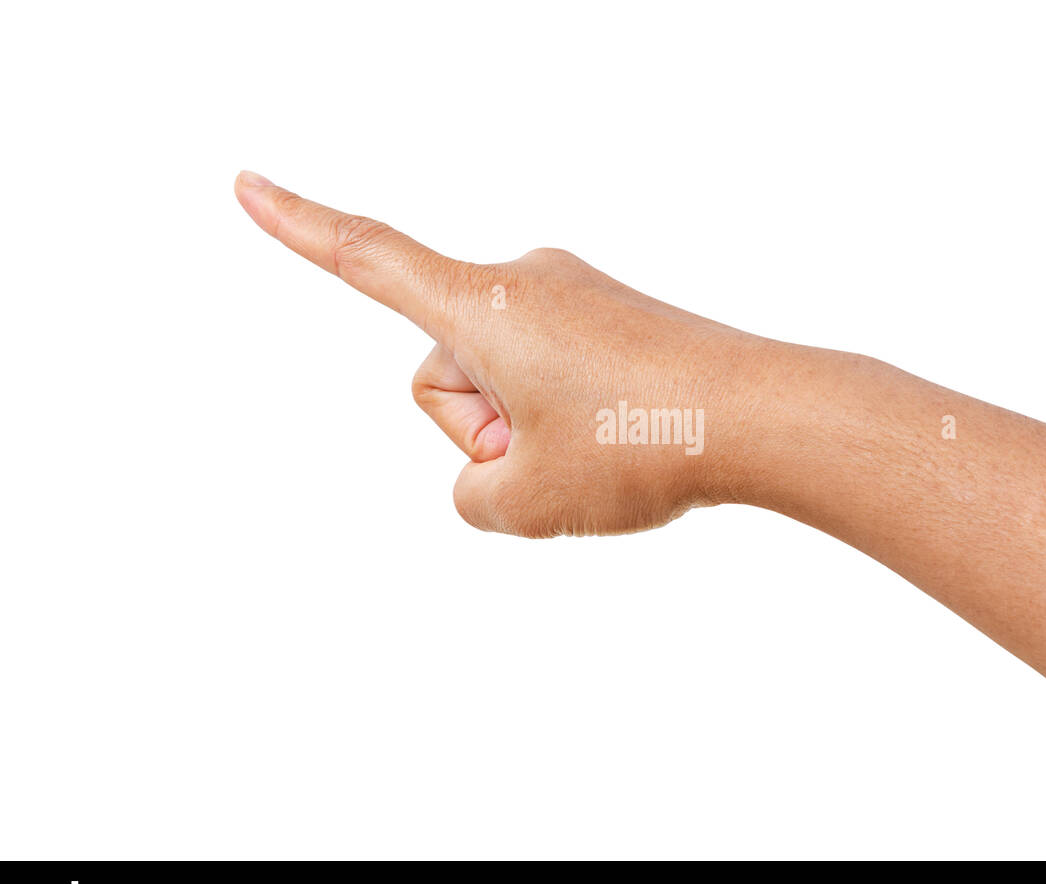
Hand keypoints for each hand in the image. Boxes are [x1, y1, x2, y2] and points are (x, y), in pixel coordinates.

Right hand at [234, 171, 761, 536]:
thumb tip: (497, 470)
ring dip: (532, 432)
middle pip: (447, 376)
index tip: (246, 184)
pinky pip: (557, 377)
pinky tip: (627, 435)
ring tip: (604, 446)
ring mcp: (575, 295)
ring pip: (505, 383)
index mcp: (483, 307)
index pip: (369, 260)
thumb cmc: (644, 446)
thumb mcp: (526, 503)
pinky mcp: (614, 315)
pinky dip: (574, 417)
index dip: (299, 228)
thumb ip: (474, 497)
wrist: (765, 416)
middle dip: (482, 431)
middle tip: (557, 454)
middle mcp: (524, 282)